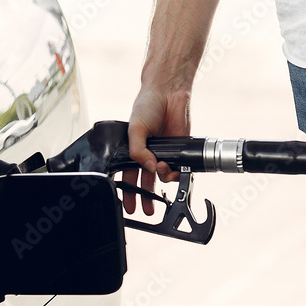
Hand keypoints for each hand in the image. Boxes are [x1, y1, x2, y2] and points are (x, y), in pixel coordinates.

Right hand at [123, 84, 190, 215]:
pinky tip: (170, 171)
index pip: (126, 174)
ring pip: (160, 178)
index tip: (127, 205)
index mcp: (132, 149)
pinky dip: (174, 174)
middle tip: (144, 210)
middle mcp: (147, 154)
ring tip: (158, 186)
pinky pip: (176, 169)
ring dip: (158, 185)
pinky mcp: (179, 152)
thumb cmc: (147, 105)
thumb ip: (137, 151)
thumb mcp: (135, 128)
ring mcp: (163, 154)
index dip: (126, 190)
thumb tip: (148, 167)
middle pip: (143, 182)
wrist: (169, 94)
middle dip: (143, 197)